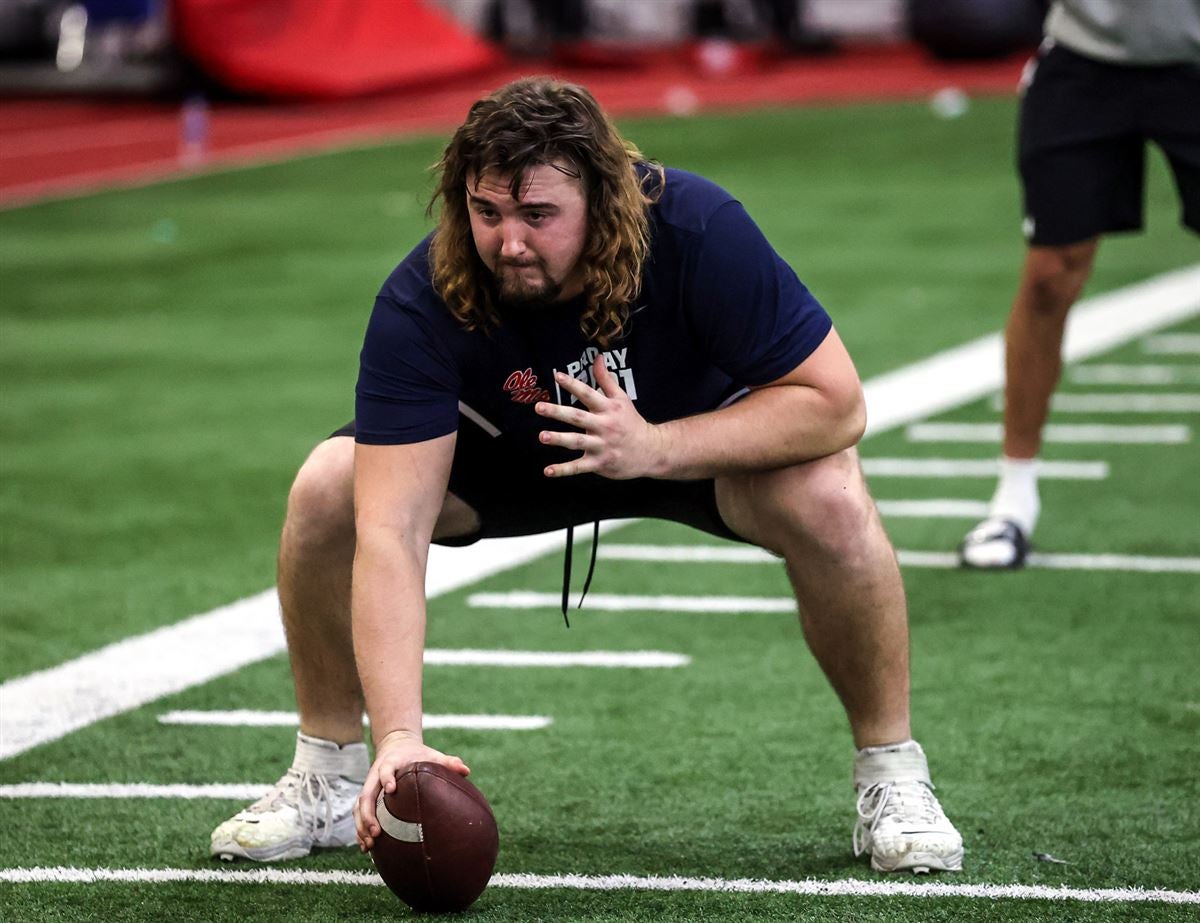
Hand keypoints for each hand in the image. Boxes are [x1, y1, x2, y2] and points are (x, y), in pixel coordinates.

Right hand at [354, 730, 468, 850]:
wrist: (397, 746)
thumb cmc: (417, 755)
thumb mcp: (432, 755)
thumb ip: (448, 762)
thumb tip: (466, 771)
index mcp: (390, 763)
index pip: (385, 769)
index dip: (387, 778)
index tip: (391, 789)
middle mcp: (375, 775)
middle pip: (366, 794)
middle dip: (368, 814)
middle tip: (377, 832)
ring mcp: (369, 787)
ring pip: (359, 807)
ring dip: (362, 825)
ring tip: (369, 844)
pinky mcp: (367, 797)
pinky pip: (359, 814)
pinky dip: (361, 829)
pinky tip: (366, 847)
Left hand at [535, 353, 664, 479]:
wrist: (651, 451)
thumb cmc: (631, 422)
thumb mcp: (621, 399)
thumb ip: (606, 379)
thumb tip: (597, 357)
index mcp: (608, 409)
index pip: (588, 394)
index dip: (573, 385)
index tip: (557, 376)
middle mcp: (604, 426)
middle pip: (578, 417)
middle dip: (558, 412)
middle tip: (539, 407)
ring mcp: (602, 445)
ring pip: (578, 442)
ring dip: (559, 439)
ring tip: (542, 436)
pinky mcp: (600, 463)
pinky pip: (579, 467)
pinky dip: (563, 470)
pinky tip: (547, 470)